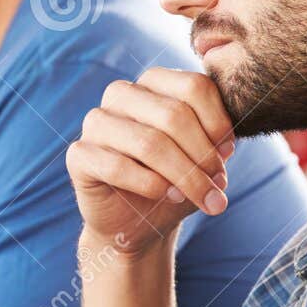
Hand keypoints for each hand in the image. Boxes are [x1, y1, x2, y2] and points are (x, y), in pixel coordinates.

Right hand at [65, 68, 234, 253]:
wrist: (136, 223)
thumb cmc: (173, 182)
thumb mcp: (202, 157)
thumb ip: (215, 143)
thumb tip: (225, 147)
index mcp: (153, 82)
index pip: (194, 87)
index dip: (218, 123)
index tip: (228, 154)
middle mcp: (121, 94)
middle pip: (174, 115)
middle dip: (203, 156)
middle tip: (219, 185)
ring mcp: (96, 122)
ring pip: (149, 143)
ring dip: (184, 175)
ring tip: (202, 197)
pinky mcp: (79, 155)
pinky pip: (119, 166)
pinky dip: (151, 185)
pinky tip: (167, 196)